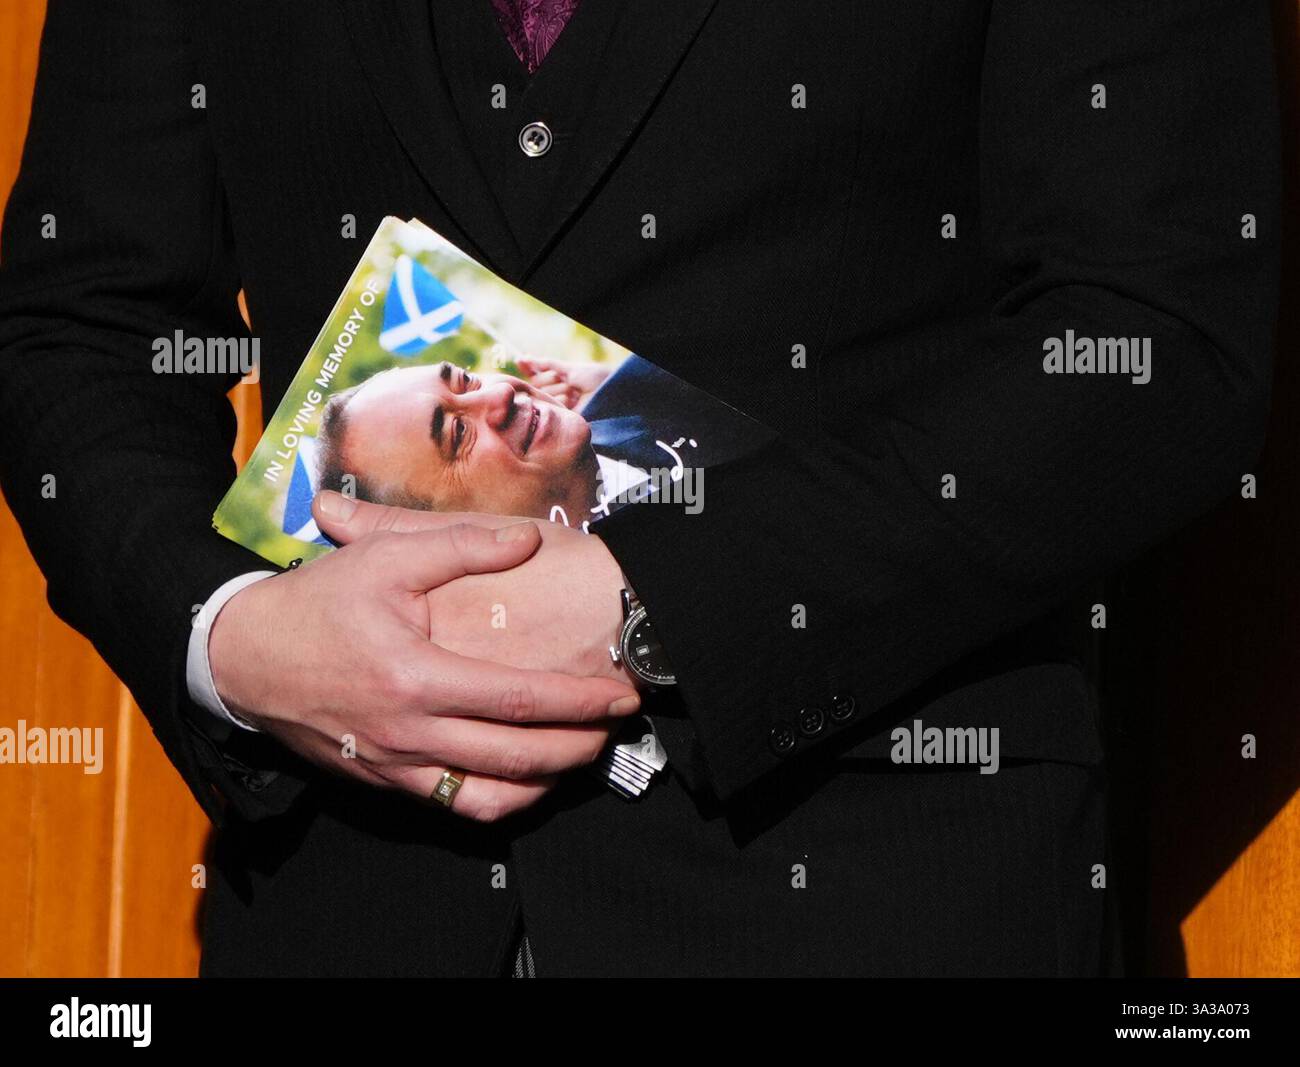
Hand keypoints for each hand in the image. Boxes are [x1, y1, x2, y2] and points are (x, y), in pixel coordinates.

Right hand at [208, 518, 639, 821]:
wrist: (242, 657)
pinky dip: (497, 800)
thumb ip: (460, 546)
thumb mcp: (384, 559)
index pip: (518, 700)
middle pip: (515, 760)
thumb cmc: (316, 603)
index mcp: (415, 679)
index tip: (620, 695)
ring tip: (577, 757)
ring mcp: (394, 767)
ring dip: (543, 784)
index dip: (579, 701)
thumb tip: (526, 542)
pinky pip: (452, 807)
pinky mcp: (382, 783)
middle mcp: (409, 734)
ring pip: (487, 800)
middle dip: (577, 748)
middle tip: (614, 729)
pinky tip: (521, 778)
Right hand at [516, 356, 610, 409]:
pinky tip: (573, 397)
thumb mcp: (567, 368)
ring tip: (577, 391)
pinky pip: (554, 406)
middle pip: (536, 386)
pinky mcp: (563, 418)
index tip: (520, 359)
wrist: (608, 388)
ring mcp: (557, 407)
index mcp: (553, 382)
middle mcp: (553, 394)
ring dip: (563, 390)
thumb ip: (544, 364)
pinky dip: (563, 400)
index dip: (528, 368)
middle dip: (553, 379)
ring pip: (545, 395)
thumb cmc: (592, 376)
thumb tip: (520, 357)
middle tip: (570, 381)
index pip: (533, 376)